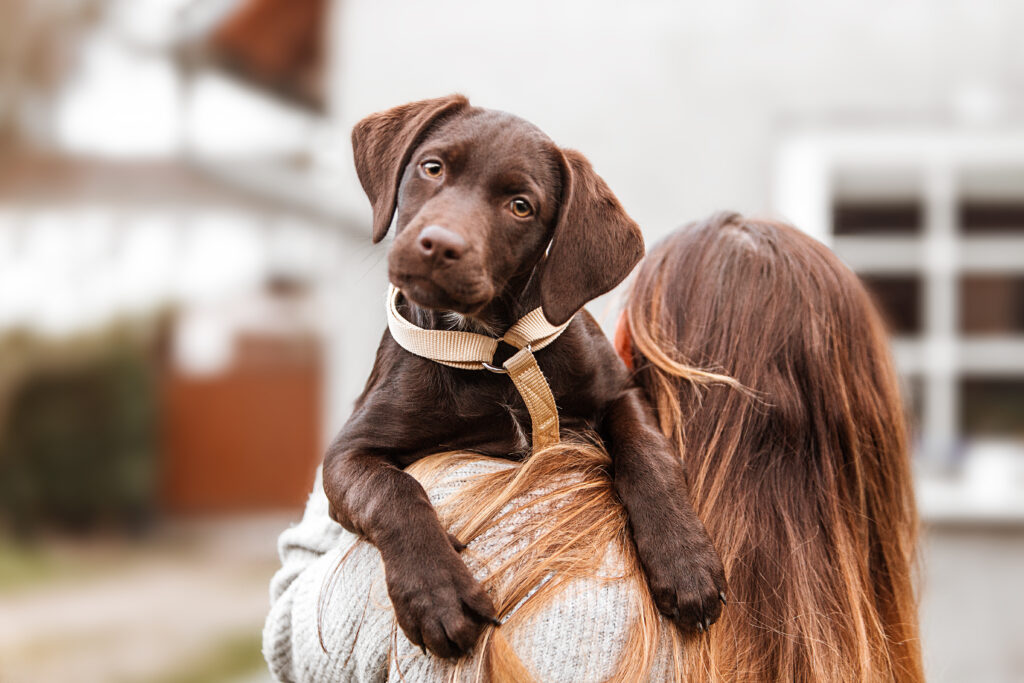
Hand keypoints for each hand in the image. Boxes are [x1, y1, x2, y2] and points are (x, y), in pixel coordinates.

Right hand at [381, 534, 498, 657]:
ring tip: (449, 649)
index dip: (489, 618)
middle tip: (467, 645)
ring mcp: (421, 604)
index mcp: (460, 579)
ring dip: (445, 650)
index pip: (483, 606)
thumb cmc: (433, 541)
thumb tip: (477, 587)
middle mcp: (442, 595)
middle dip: (466, 643)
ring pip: (437, 642)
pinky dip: (422, 641)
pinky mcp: (403, 607)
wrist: (403, 533)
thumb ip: (466, 575)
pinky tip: (427, 640)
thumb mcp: (458, 556)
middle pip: (460, 632)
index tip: (491, 623)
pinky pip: (414, 635)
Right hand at [635, 508, 726, 633]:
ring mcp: (679, 572)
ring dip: (689, 619)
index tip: (712, 615)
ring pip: (689, 607)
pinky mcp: (659, 571)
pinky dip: (668, 608)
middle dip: (705, 618)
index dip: (716, 608)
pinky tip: (668, 608)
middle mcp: (698, 570)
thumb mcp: (702, 543)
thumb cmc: (679, 522)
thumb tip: (719, 593)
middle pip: (706, 604)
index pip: (720, 594)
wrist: (660, 503)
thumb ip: (709, 566)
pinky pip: (666, 600)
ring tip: (686, 623)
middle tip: (700, 625)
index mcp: (712, 561)